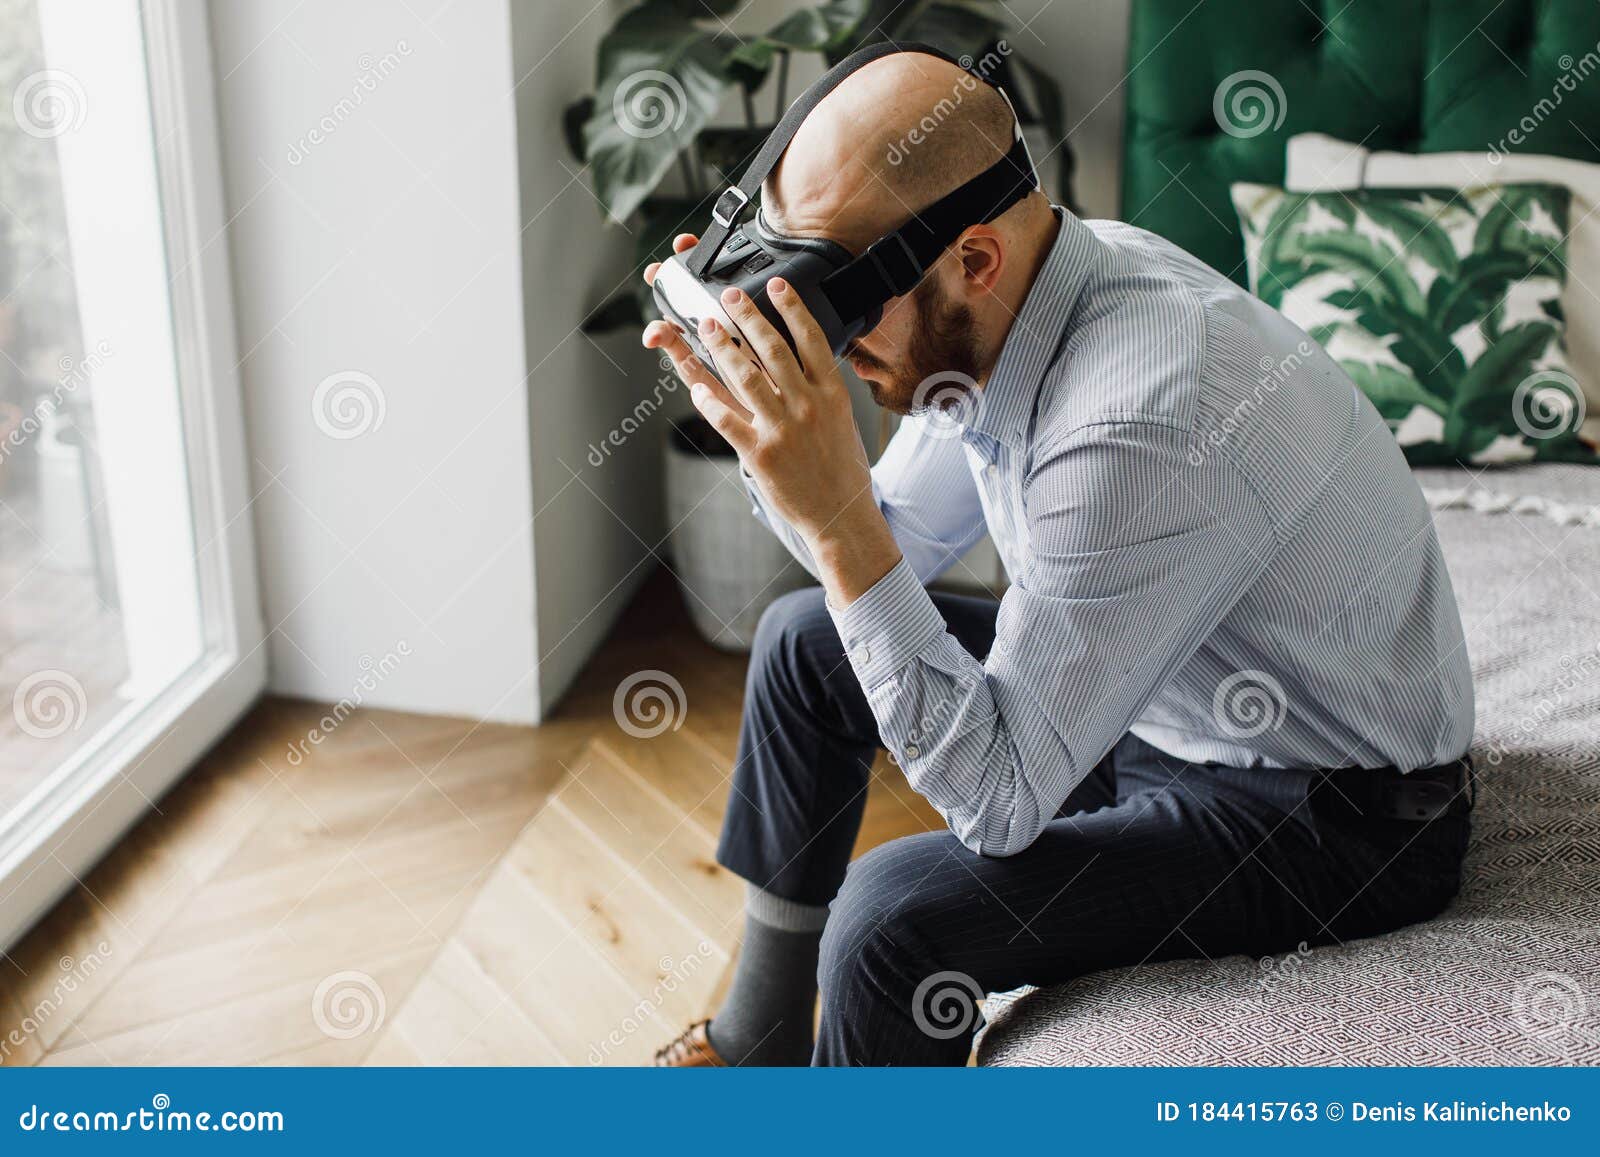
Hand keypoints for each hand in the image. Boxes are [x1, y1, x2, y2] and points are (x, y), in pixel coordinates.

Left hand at [642, 237, 900, 603]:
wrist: (840, 515)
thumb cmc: (841, 469)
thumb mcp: (842, 420)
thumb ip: (821, 390)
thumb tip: (800, 361)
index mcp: (831, 394)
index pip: (811, 339)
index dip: (791, 308)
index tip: (776, 284)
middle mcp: (808, 406)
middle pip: (773, 349)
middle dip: (748, 317)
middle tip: (729, 297)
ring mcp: (782, 429)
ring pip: (745, 376)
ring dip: (721, 347)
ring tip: (707, 326)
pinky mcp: (759, 453)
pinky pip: (726, 419)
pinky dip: (707, 401)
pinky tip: (694, 386)